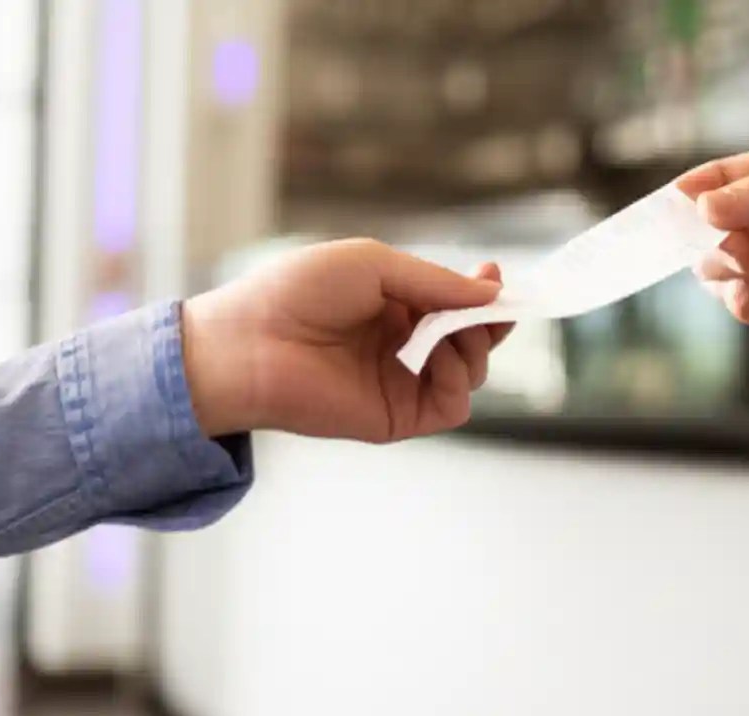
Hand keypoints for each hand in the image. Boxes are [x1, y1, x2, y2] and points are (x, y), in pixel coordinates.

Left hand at [182, 239, 511, 441]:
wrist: (249, 342)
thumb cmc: (296, 292)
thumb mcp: (374, 265)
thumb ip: (435, 281)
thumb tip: (492, 290)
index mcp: (395, 307)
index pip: (456, 306)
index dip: (483, 294)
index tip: (499, 279)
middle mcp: (403, 346)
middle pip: (473, 341)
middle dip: (489, 322)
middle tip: (490, 306)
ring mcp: (401, 383)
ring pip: (470, 373)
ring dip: (475, 348)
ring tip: (452, 330)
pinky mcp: (397, 416)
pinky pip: (453, 407)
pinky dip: (460, 382)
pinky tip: (440, 358)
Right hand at [677, 134, 748, 325]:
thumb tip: (702, 210)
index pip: (714, 182)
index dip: (685, 195)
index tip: (663, 208)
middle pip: (706, 233)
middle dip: (703, 238)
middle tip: (728, 240)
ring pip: (718, 271)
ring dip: (719, 266)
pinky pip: (746, 306)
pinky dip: (736, 299)